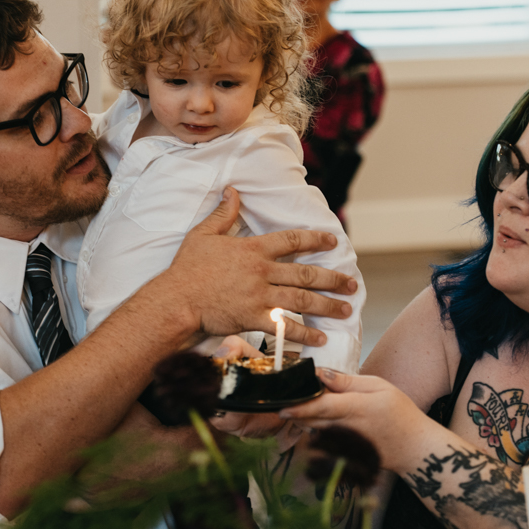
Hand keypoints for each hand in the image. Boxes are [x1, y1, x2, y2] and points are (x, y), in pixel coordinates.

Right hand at [162, 187, 357, 348]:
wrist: (177, 300)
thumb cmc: (187, 268)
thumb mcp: (203, 234)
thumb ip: (223, 214)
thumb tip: (232, 191)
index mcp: (253, 250)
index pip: (292, 240)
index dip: (315, 239)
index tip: (332, 241)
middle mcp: (262, 272)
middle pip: (306, 272)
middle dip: (333, 278)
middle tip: (351, 283)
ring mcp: (260, 296)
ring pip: (303, 299)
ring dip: (327, 304)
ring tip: (345, 308)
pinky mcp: (255, 318)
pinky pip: (286, 326)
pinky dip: (305, 333)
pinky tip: (321, 337)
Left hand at [279, 368, 430, 471]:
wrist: (414, 448)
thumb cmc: (400, 413)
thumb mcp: (379, 387)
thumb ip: (348, 382)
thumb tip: (321, 374)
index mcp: (357, 408)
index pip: (322, 407)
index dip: (300, 406)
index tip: (282, 405)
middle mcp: (347, 428)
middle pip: (312, 419)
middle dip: (296, 410)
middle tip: (289, 398)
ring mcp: (345, 444)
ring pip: (314, 430)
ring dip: (304, 419)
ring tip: (305, 406)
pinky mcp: (345, 454)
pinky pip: (322, 441)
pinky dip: (315, 430)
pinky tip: (322, 420)